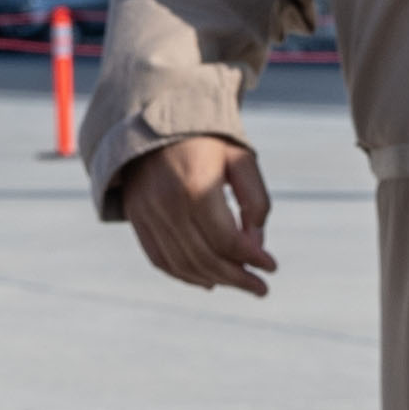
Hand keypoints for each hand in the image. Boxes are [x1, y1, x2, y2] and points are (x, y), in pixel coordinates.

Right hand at [115, 135, 276, 295]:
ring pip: (183, 265)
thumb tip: (255, 247)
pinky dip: (185, 276)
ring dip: (215, 280)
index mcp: (196, 186)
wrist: (156, 121)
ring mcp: (147, 214)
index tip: (272, 267)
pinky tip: (209, 281)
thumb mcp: (241, 160)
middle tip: (261, 288)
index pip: (227, 239)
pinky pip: (160, 260)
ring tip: (240, 284)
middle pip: (206, 258)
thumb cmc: (207, 141)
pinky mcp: (136, 219)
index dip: (252, 259)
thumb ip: (255, 200)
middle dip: (238, 279)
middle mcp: (167, 204)